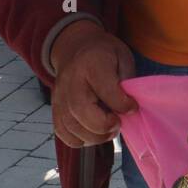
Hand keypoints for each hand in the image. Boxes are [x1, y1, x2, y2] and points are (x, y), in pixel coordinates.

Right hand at [50, 21, 137, 147]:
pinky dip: (81, 139)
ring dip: (96, 136)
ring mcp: (60, 97)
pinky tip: (93, 131)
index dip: (123, 104)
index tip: (132, 106)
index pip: (106, 90)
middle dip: (105, 125)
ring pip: (73, 128)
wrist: (74, 48)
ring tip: (108, 127)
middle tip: (118, 122)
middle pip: (82, 111)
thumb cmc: (104, 54)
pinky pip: (64, 134)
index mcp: (92, 64)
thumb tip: (130, 108)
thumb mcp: (122, 56)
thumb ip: (127, 81)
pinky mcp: (55, 110)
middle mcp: (71, 82)